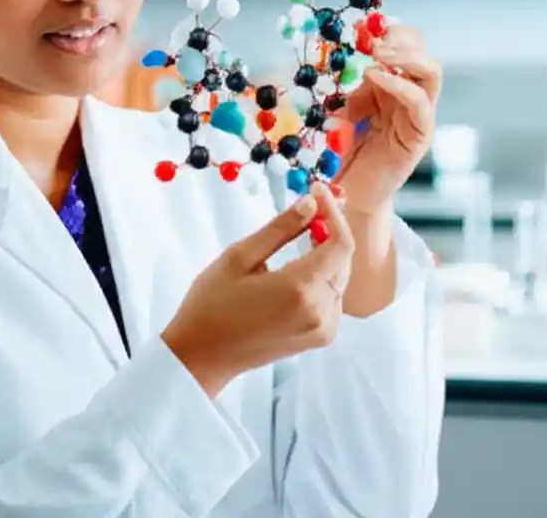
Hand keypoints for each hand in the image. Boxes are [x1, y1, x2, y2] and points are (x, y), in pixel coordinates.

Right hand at [161, 184, 355, 397]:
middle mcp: (320, 311)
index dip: (334, 212)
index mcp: (300, 289)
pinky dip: (324, 278)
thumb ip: (281, 229)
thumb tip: (311, 204)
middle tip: (312, 206)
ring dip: (328, 254)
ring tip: (305, 233)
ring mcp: (323, 328)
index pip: (340, 242)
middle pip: (343, 260)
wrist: (203, 356)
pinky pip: (333, 298)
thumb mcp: (240, 257)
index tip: (318, 190)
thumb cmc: (212, 304)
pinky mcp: (320, 338)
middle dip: (331, 229)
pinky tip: (301, 267)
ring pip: (340, 278)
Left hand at [333, 24, 441, 214]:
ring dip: (405, 55)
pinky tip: (375, 76)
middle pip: (424, 53)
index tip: (362, 25)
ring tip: (376, 51)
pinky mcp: (419, 136)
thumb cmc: (343, 155)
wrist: (349, 196)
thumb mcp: (340, 111)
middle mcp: (411, 98)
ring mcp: (419, 116)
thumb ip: (347, 87)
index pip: (407, 46)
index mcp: (394, 87)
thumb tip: (337, 57)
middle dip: (402, 38)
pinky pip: (419, 103)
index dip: (390, 32)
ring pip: (431, 72)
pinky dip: (398, 84)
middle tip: (372, 36)